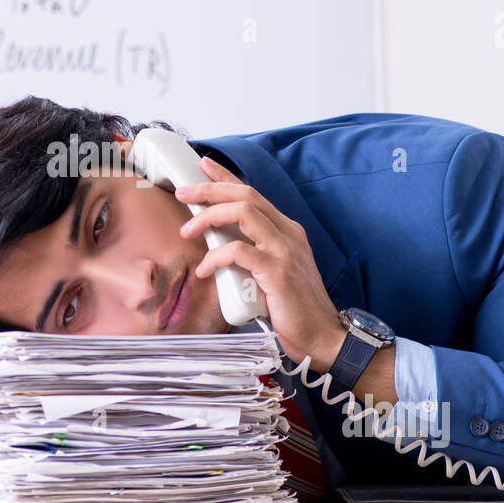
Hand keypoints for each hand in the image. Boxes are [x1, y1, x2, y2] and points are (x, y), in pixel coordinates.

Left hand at [176, 155, 342, 367]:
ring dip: (209, 217)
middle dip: (210, 189)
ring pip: (243, 214)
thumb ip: (252, 254)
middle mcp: (288, 234)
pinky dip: (215, 257)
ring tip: (187, 231)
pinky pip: (239, 251)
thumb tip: (217, 245)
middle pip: (246, 196)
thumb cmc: (293, 308)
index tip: (203, 165)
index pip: (253, 194)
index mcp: (287, 231)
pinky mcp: (277, 272)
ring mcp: (284, 251)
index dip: (226, 177)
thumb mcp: (272, 272)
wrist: (321, 336)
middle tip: (183, 194)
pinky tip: (204, 269)